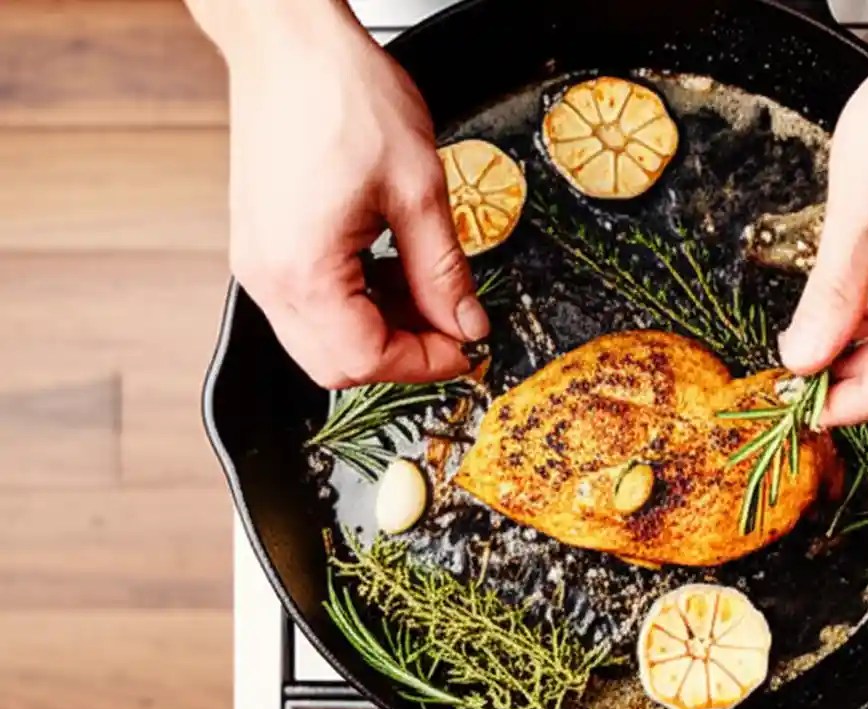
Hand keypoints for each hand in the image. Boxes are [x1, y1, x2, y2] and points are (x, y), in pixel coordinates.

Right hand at [213, 3, 486, 388]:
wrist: (289, 43)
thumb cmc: (343, 96)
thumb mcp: (419, 188)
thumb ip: (443, 270)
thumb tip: (466, 323)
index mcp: (303, 270)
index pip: (366, 359)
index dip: (426, 363)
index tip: (468, 347)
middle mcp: (268, 277)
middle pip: (337, 364)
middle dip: (402, 354)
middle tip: (452, 325)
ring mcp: (258, 264)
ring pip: (322, 339)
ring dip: (380, 329)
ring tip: (427, 289)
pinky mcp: (263, 247)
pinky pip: (310, 304)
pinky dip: (356, 304)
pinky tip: (392, 270)